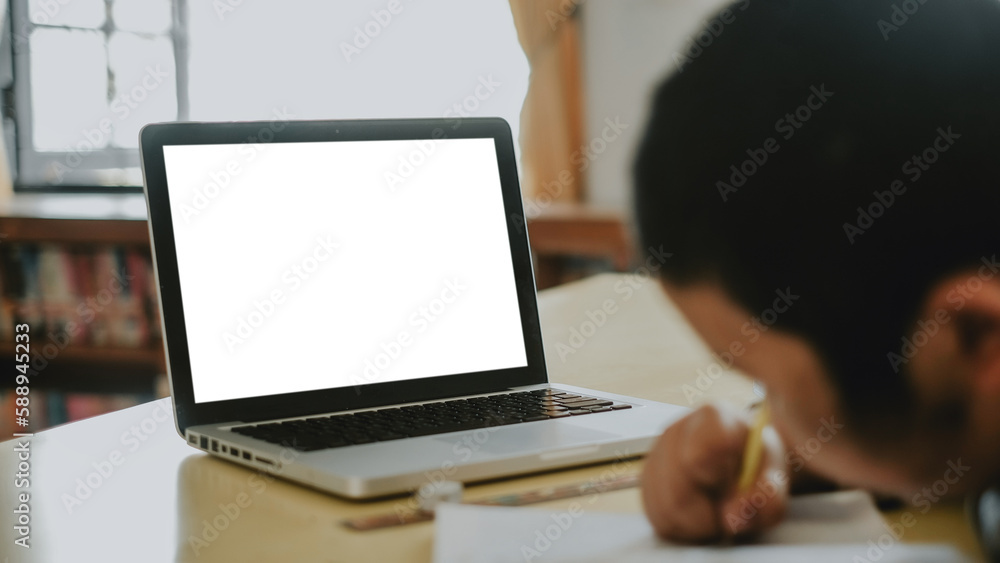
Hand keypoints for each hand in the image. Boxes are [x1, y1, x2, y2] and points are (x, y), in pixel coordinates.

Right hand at [641, 402, 788, 541]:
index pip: (703, 449)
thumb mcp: (777, 475)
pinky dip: (680, 526)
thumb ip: (767, 495)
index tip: (730, 482)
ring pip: (666, 507)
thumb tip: (731, 517)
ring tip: (714, 510)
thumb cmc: (757, 461)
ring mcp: (656, 453)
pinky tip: (696, 513)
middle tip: (727, 506)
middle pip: (680, 489)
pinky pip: (657, 515)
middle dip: (708, 513)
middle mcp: (677, 430)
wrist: (743, 457)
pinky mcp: (646, 478)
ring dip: (695, 523)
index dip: (716, 476)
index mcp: (715, 418)